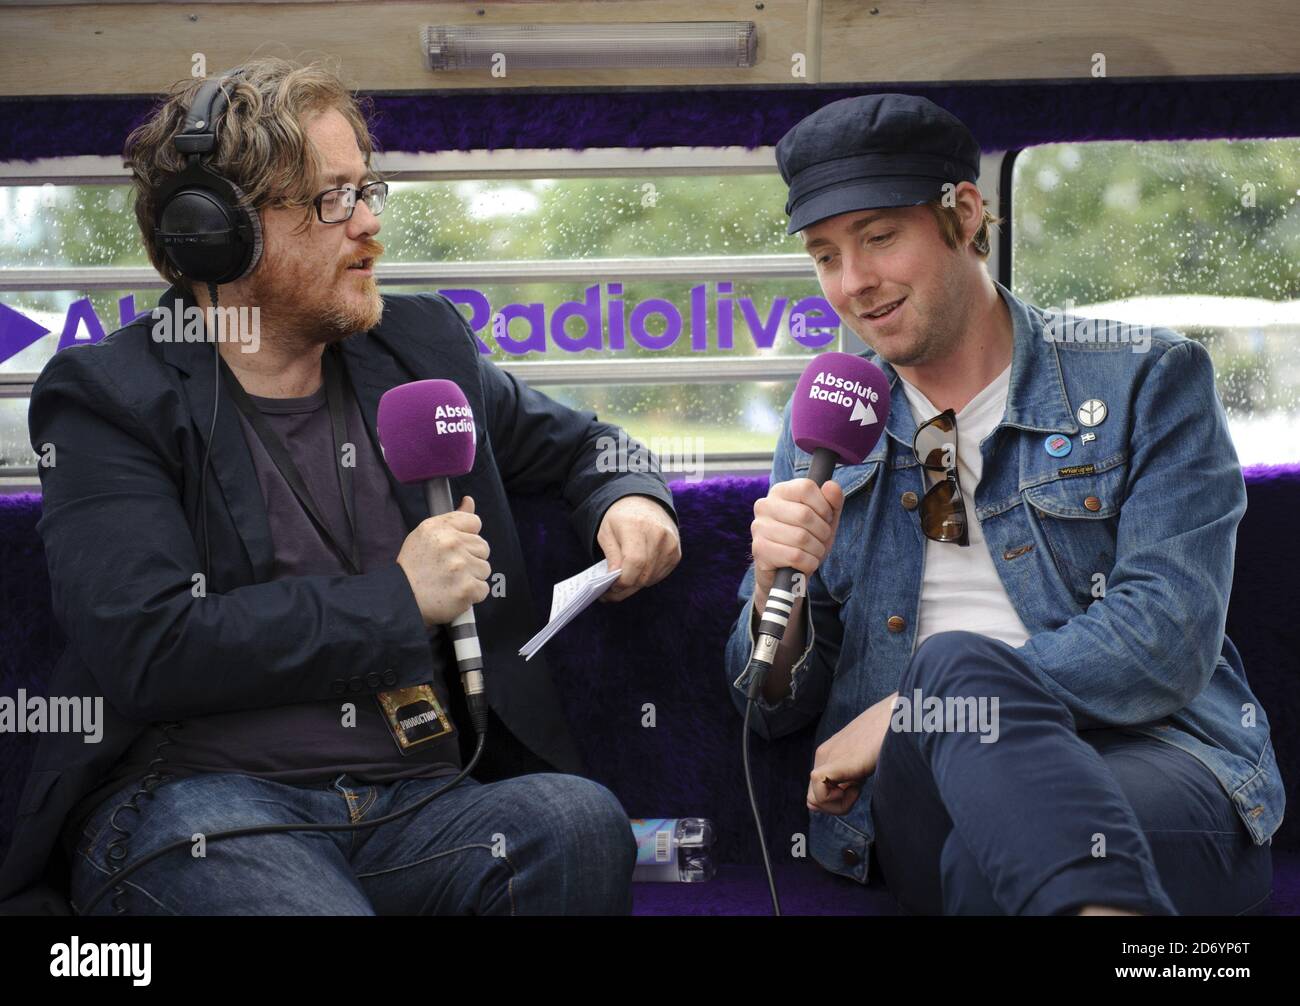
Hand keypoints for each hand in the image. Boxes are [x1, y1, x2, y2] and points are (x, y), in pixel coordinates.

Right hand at [396, 495, 491, 627]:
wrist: (400, 599)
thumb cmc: (413, 567)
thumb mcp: (425, 535)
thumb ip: (453, 519)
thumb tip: (470, 500)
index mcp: (439, 527)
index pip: (474, 522)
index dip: (467, 537)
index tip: (455, 548)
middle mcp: (451, 543)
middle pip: (483, 546)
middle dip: (470, 558)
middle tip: (449, 568)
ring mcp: (460, 566)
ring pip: (485, 568)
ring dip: (472, 577)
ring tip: (450, 581)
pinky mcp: (466, 589)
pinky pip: (483, 589)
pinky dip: (472, 595)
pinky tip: (454, 593)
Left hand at [595, 495, 680, 601]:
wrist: (645, 503)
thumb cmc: (621, 518)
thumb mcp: (606, 532)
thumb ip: (611, 556)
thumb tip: (614, 580)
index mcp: (638, 527)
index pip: (635, 563)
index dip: (622, 580)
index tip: (610, 588)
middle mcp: (658, 535)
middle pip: (644, 575)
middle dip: (626, 587)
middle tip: (612, 592)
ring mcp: (670, 545)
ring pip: (651, 579)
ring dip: (636, 584)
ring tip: (623, 581)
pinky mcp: (676, 553)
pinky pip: (660, 575)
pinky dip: (647, 578)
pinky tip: (637, 572)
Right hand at [751, 478, 843, 610]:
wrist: (788, 573)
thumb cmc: (808, 540)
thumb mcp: (825, 519)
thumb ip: (833, 501)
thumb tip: (831, 485)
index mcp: (780, 491)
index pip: (806, 487)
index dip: (824, 506)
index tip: (826, 518)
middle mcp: (765, 505)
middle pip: (805, 514)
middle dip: (822, 532)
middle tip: (821, 540)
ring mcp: (759, 527)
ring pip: (801, 537)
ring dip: (817, 550)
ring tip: (814, 552)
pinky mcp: (759, 549)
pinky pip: (795, 556)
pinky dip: (808, 563)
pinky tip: (805, 563)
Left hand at [806, 691, 898, 815]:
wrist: (900, 715)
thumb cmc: (890, 736)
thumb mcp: (865, 759)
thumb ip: (852, 774)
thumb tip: (844, 789)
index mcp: (829, 754)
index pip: (817, 793)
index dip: (837, 800)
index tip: (858, 787)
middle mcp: (823, 756)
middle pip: (813, 800)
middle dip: (835, 806)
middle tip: (857, 789)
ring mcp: (827, 757)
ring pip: (814, 801)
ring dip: (839, 804)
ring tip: (859, 785)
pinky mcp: (836, 762)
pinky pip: (818, 793)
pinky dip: (838, 801)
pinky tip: (857, 786)